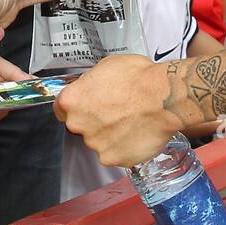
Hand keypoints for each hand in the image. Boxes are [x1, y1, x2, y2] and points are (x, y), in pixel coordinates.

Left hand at [52, 54, 182, 166]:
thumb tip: (93, 87)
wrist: (164, 98)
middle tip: (116, 112)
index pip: (61, 109)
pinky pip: (116, 154)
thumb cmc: (140, 78)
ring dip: (111, 135)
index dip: (76, 107)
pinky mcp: (113, 159)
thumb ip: (92, 82)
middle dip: (95, 121)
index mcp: (73, 100)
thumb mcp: (108, 65)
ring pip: (99, 142)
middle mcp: (79, 125)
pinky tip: (138, 135)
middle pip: (80, 126)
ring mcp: (95, 144)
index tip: (86, 106)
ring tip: (132, 122)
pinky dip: (125, 148)